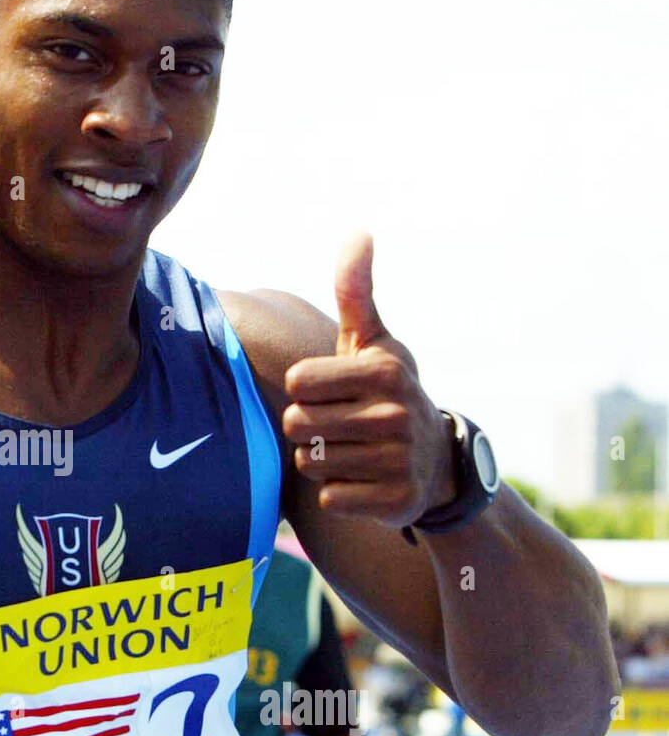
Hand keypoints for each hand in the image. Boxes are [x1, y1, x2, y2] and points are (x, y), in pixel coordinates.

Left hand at [282, 234, 455, 525]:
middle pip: (298, 425)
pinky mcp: (396, 501)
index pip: (298, 383)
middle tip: (339, 425)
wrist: (436, 462)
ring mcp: (399, 460)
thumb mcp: (373, 343)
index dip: (305, 390)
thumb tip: (359, 233)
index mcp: (384, 371)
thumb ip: (356, 293)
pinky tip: (363, 481)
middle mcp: (396, 414)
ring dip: (321, 461)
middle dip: (308, 428)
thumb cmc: (385, 392)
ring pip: (310, 463)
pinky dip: (338, 493)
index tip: (332, 391)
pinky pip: (330, 498)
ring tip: (353, 451)